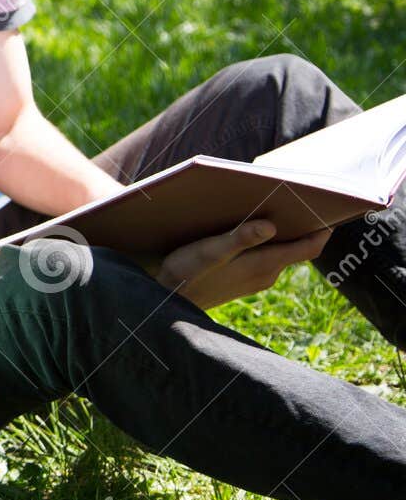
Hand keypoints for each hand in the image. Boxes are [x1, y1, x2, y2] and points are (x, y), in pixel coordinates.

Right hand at [145, 218, 331, 310]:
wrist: (168, 302)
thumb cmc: (187, 273)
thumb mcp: (209, 252)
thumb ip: (240, 238)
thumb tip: (271, 225)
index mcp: (265, 265)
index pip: (310, 246)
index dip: (324, 227)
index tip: (332, 206)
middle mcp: (267, 274)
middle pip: (298, 246)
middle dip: (302, 224)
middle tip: (302, 197)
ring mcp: (257, 279)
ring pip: (281, 251)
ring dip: (283, 232)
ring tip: (277, 206)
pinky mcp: (244, 280)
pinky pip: (267, 257)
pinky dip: (267, 242)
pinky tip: (252, 229)